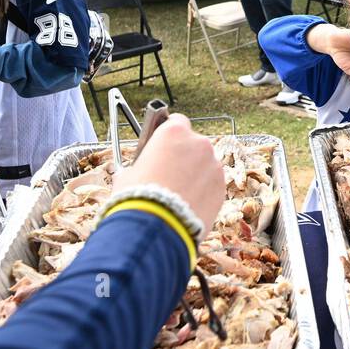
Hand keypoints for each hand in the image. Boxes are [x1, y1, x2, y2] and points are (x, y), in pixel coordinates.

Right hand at [113, 114, 224, 230]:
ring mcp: (214, 165)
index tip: (165, 145)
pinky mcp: (222, 187)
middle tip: (170, 175)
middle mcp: (198, 143)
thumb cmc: (138, 197)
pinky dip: (204, 191)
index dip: (170, 134)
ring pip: (205, 165)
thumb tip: (133, 173)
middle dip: (184, 156)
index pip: (177, 121)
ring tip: (179, 194)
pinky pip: (212, 184)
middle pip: (193, 144)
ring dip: (195, 174)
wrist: (158, 227)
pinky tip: (189, 204)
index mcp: (174, 132)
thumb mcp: (127, 175)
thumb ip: (138, 167)